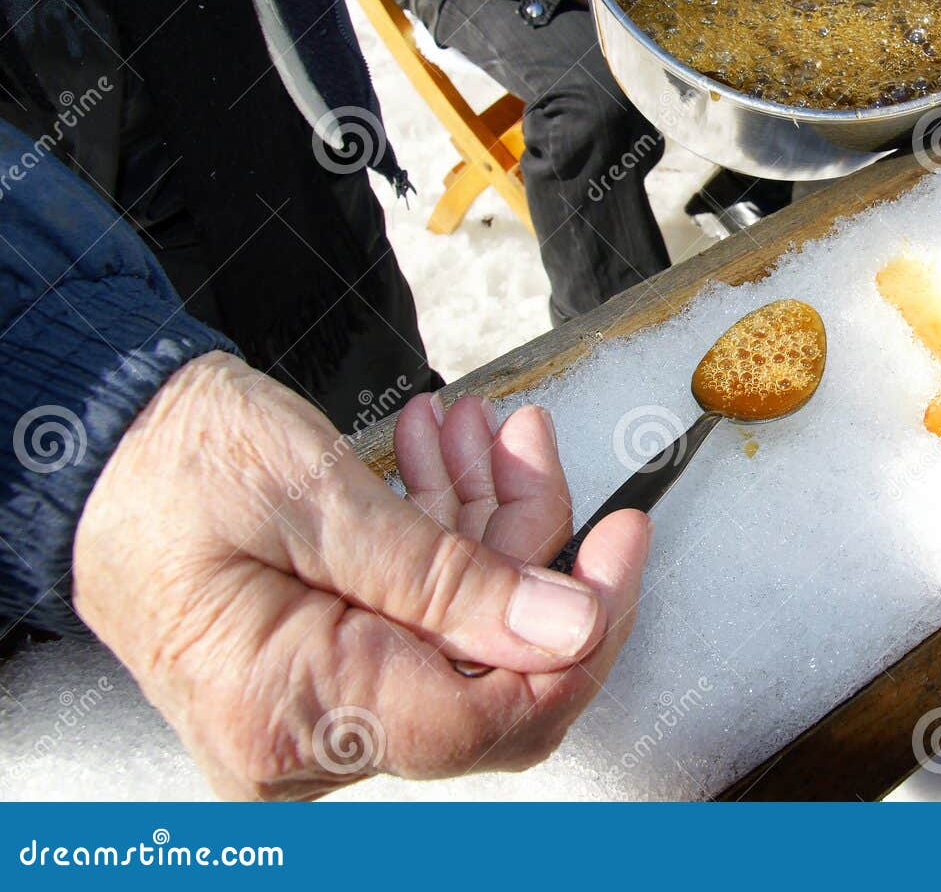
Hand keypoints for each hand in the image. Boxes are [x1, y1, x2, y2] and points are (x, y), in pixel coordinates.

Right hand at [73, 352, 649, 798]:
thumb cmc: (165, 466)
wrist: (90, 445)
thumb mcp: (321, 502)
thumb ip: (451, 577)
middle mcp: (306, 737)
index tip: (623, 544)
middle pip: (489, 669)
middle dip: (528, 548)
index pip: (493, 716)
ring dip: (484, 520)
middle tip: (538, 449)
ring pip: (461, 629)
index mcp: (297, 713)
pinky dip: (445, 534)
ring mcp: (316, 706)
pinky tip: (446, 457)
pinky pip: (422, 614)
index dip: (581, 631)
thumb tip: (569, 626)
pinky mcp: (326, 664)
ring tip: (479, 430)